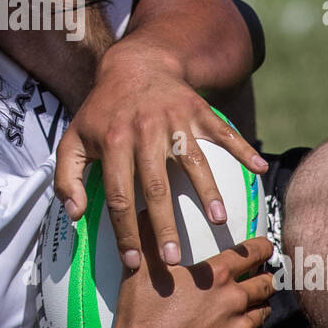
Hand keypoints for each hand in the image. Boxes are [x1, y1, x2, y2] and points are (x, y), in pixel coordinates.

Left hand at [55, 41, 267, 269]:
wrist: (135, 65)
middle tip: (174, 259)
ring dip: (208, 191)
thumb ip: (67, 178)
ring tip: (220, 221)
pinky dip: (243, 149)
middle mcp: (145, 131)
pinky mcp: (198, 110)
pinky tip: (259, 169)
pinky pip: (223, 132)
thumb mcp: (73, 140)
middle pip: (156, 186)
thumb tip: (74, 215)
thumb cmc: (102, 112)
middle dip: (165, 225)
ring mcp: (175, 120)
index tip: (133, 262)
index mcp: (113, 143)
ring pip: (194, 160)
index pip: (118, 195)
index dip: (125, 230)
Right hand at [103, 218, 275, 327]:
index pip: (253, 253)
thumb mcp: (140, 269)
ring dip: (258, 305)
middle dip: (264, 277)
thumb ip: (149, 237)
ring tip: (248, 304)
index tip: (266, 247)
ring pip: (264, 311)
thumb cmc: (141, 316)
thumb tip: (145, 210)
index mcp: (215, 275)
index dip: (263, 247)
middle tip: (258, 276)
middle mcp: (234, 300)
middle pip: (266, 283)